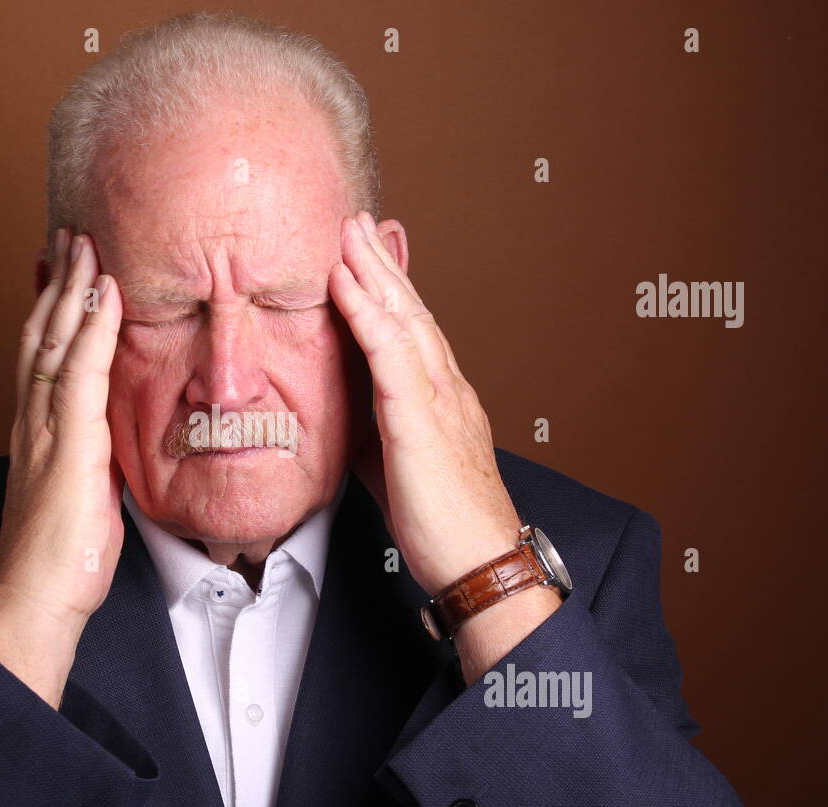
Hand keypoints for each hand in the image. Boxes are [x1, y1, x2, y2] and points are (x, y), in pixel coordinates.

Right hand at [0, 228, 124, 706]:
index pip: (40, 355)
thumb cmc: (58, 561)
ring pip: (52, 341)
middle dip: (56, 280)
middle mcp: (32, 422)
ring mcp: (44, 430)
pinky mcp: (66, 446)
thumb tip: (111, 447)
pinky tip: (104, 294)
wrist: (34, 602)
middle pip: (39, 334)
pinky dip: (90, 329)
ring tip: (84, 242)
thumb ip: (93, 461)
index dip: (50, 308)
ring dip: (70, 287)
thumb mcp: (82, 496)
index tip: (61, 269)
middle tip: (68, 234)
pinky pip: (79, 373)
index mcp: (36, 433)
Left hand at [329, 212, 560, 677]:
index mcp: (442, 400)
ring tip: (348, 231)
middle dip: (382, 263)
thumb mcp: (399, 470)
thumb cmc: (443, 527)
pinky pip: (390, 353)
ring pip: (405, 319)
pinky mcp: (420, 419)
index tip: (366, 257)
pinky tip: (346, 282)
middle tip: (358, 221)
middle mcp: (446, 388)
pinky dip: (367, 312)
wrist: (481, 563)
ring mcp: (438, 398)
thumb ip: (377, 437)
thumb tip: (347, 424)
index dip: (390, 291)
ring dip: (373, 270)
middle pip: (412, 311)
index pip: (413, 333)